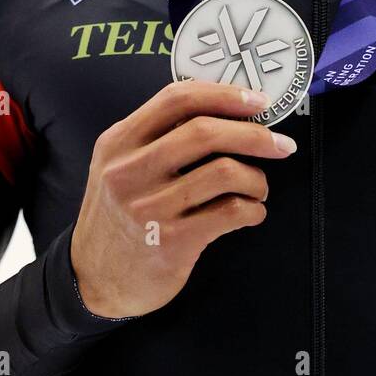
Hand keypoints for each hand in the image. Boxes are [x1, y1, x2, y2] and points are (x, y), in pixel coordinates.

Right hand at [70, 80, 297, 317]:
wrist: (94, 280)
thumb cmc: (119, 214)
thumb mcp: (118, 164)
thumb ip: (157, 136)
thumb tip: (224, 108)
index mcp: (119, 141)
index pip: (177, 99)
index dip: (225, 95)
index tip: (258, 101)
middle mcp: (129, 171)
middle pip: (205, 132)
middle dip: (255, 134)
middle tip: (281, 144)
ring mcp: (150, 208)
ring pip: (225, 172)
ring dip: (257, 178)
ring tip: (258, 187)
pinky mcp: (171, 242)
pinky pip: (230, 212)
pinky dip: (253, 209)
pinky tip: (251, 212)